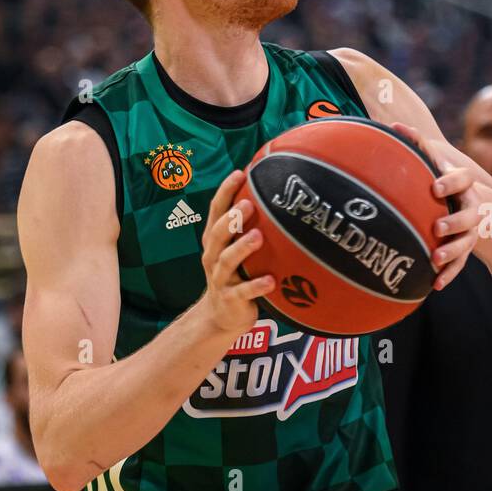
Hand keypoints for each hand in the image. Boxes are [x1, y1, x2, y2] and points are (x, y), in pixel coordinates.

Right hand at [199, 169, 274, 338]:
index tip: (240, 174)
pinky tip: (271, 280)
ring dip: (242, 248)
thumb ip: (248, 227)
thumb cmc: (236, 274)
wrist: (221, 317)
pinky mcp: (231, 299)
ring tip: (258, 236)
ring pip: (228, 260)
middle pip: (217, 234)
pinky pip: (243, 292)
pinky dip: (257, 286)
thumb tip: (278, 196)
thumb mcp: (235, 250)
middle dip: (232, 219)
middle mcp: (213, 256)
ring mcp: (220, 279)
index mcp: (214, 241)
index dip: (225, 192)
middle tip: (249, 205)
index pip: (215, 211)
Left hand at [392, 122, 487, 290]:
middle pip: (469, 215)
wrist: (476, 199)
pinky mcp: (466, 246)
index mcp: (463, 184)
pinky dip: (448, 273)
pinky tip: (434, 285)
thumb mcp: (436, 159)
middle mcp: (471, 206)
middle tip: (436, 228)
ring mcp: (471, 229)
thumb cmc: (445, 176)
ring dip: (451, 253)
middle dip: (454, 222)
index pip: (462, 180)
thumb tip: (393, 125)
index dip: (450, 182)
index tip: (434, 187)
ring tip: (434, 261)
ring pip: (466, 242)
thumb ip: (417, 143)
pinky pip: (460, 262)